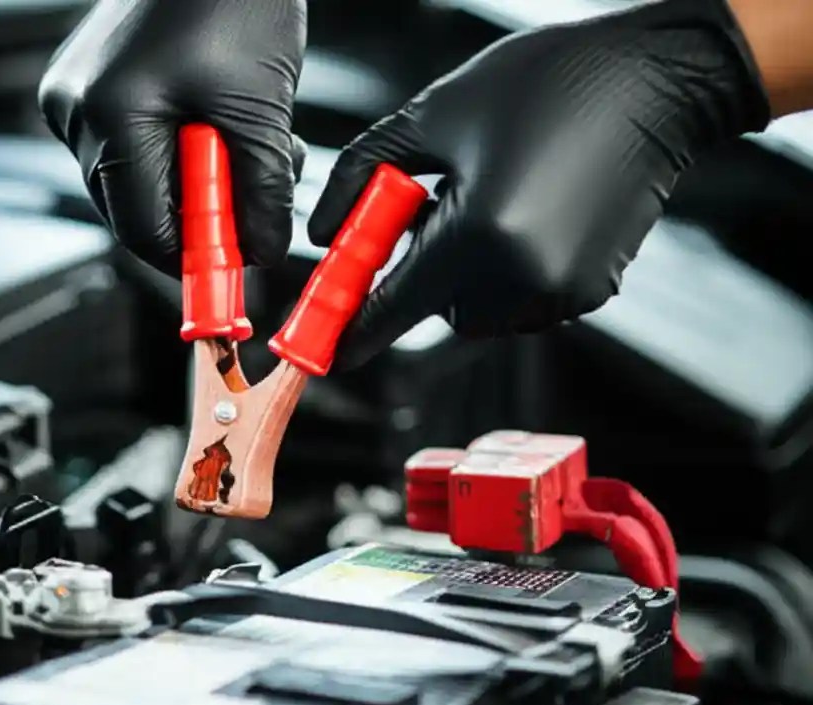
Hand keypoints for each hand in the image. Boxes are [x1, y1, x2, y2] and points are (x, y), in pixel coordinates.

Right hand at [38, 0, 306, 274]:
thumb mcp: (262, 106)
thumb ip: (262, 190)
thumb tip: (260, 253)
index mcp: (109, 114)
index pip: (142, 229)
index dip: (194, 260)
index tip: (236, 272)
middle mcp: (75, 110)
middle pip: (132, 209)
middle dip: (200, 215)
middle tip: (254, 194)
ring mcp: (73, 96)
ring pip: (133, 180)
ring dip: (194, 181)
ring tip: (241, 139)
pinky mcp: (85, 84)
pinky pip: (128, 144)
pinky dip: (175, 149)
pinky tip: (213, 119)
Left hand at [309, 0, 769, 368]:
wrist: (656, 80)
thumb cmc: (548, 82)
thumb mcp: (432, 115)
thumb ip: (361, 176)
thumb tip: (322, 232)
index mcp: (479, 234)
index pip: (393, 307)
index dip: (349, 330)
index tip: (320, 352)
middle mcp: (525, 277)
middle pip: (435, 311)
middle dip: (419, 272)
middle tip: (430, 206)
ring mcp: (565, 289)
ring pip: (480, 312)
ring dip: (463, 274)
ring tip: (485, 200)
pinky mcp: (594, 289)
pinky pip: (524, 302)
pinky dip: (506, 273)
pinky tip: (523, 212)